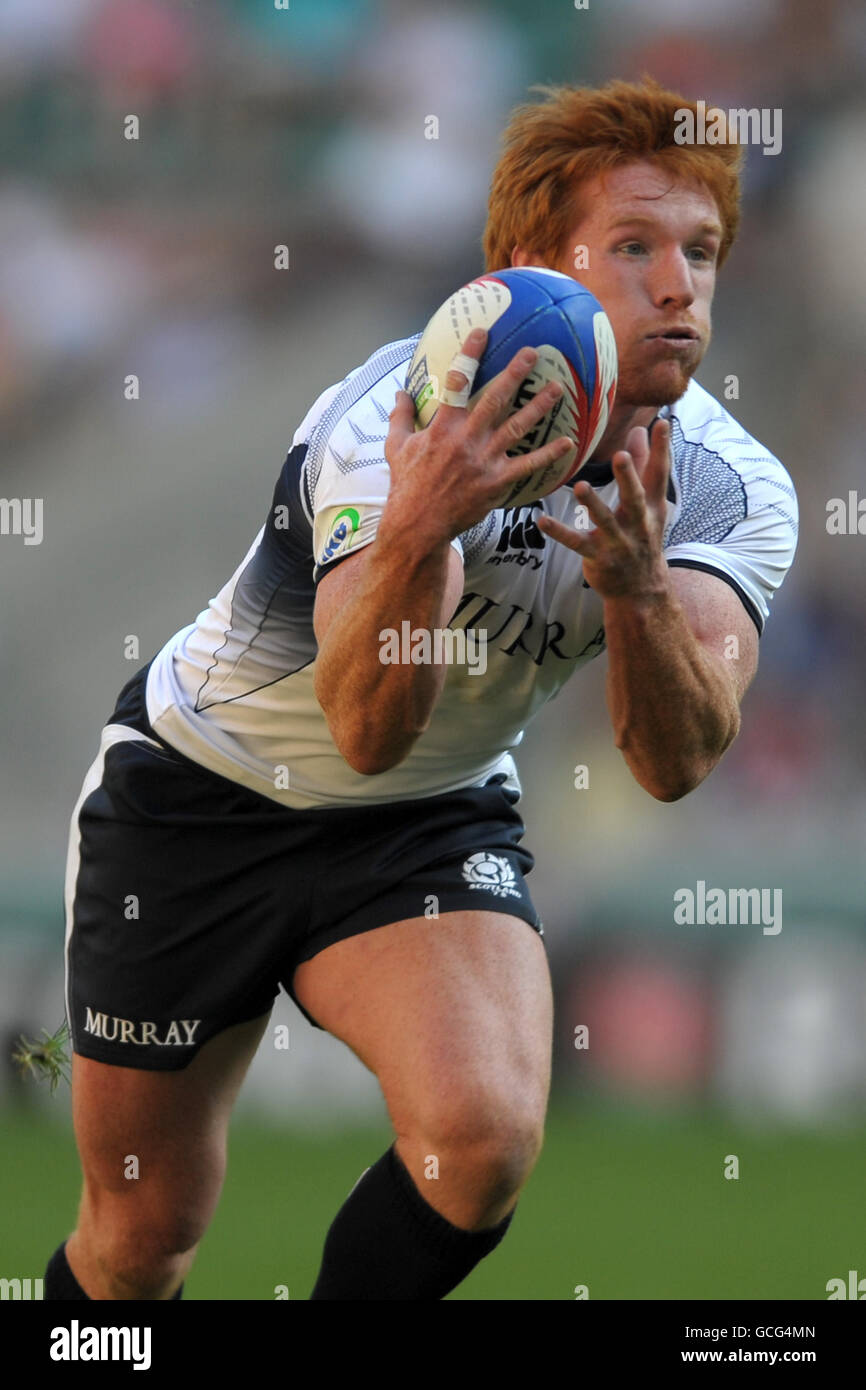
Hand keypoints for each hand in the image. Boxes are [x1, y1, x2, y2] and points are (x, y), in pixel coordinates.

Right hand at [383, 328, 577, 541]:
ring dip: (538, 407)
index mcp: (442, 427)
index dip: (470, 355)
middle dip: (514, 373)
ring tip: (557, 388)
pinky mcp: (497, 482)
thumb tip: (400, 393)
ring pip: (516, 428)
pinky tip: (568, 443)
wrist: (419, 524)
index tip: (483, 332)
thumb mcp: (396, 448)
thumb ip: (401, 418)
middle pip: (494, 399)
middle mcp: (466, 440)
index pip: (457, 384)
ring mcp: (484, 461)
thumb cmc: (407, 485)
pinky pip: (528, 466)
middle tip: (532, 353)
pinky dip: (549, 454)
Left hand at [535, 419, 671, 599]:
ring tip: (580, 486)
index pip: (659, 474)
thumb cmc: (642, 536)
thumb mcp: (650, 503)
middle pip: (635, 497)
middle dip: (628, 477)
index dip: (662, 449)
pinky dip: (560, 532)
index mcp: (652, 506)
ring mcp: (618, 541)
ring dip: (593, 503)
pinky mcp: (597, 557)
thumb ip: (644, 465)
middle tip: (621, 455)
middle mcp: (638, 523)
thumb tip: (641, 429)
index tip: (662, 423)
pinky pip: (576, 543)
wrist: (641, 588)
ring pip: (605, 520)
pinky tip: (543, 521)